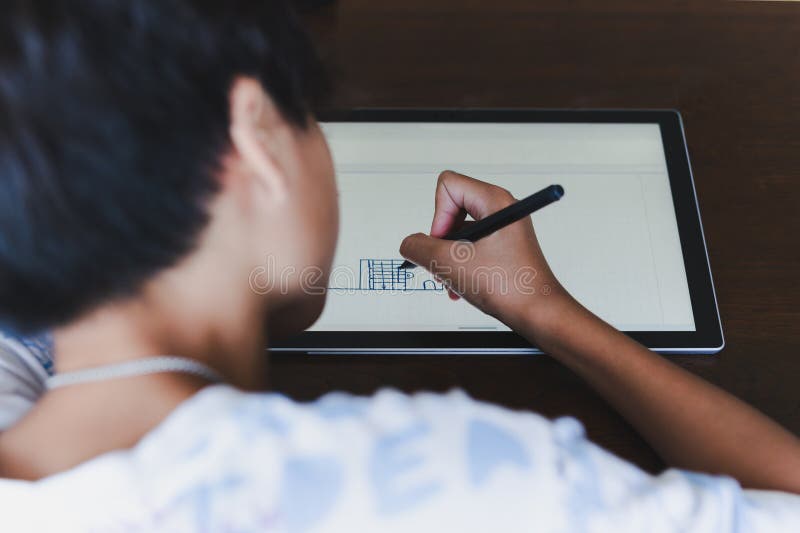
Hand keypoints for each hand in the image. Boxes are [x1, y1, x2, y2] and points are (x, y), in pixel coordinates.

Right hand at [399, 171, 567, 330]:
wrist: (537, 313)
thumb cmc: (509, 286)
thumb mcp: (448, 264)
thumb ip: (418, 247)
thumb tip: (409, 244)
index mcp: (494, 200)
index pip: (447, 185)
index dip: (437, 216)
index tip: (445, 243)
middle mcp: (502, 209)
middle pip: (451, 210)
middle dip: (441, 241)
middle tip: (446, 262)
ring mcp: (504, 228)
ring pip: (459, 233)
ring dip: (449, 259)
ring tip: (454, 281)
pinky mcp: (504, 245)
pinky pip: (471, 247)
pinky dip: (461, 266)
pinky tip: (462, 286)